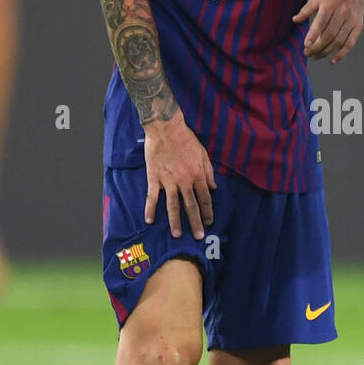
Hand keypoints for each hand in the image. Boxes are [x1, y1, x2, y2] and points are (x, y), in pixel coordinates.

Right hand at [144, 111, 215, 239]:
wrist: (166, 127)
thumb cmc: (186, 139)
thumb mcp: (203, 153)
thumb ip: (209, 172)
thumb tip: (214, 188)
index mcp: (198, 174)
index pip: (205, 198)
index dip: (208, 212)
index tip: (210, 222)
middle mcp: (185, 181)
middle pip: (191, 205)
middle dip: (195, 222)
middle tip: (198, 236)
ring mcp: (168, 180)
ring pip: (173, 205)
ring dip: (175, 221)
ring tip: (177, 235)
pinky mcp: (154, 177)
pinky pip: (152, 196)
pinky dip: (150, 209)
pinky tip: (149, 220)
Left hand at [292, 0, 363, 63]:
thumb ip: (306, 9)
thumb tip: (295, 20)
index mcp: (331, 3)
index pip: (321, 22)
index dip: (313, 35)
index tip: (306, 45)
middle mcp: (343, 12)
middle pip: (329, 35)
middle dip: (317, 47)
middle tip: (307, 53)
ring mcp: (352, 20)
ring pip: (339, 41)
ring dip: (326, 52)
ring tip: (316, 56)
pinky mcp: (358, 26)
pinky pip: (350, 43)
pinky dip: (342, 54)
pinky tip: (332, 60)